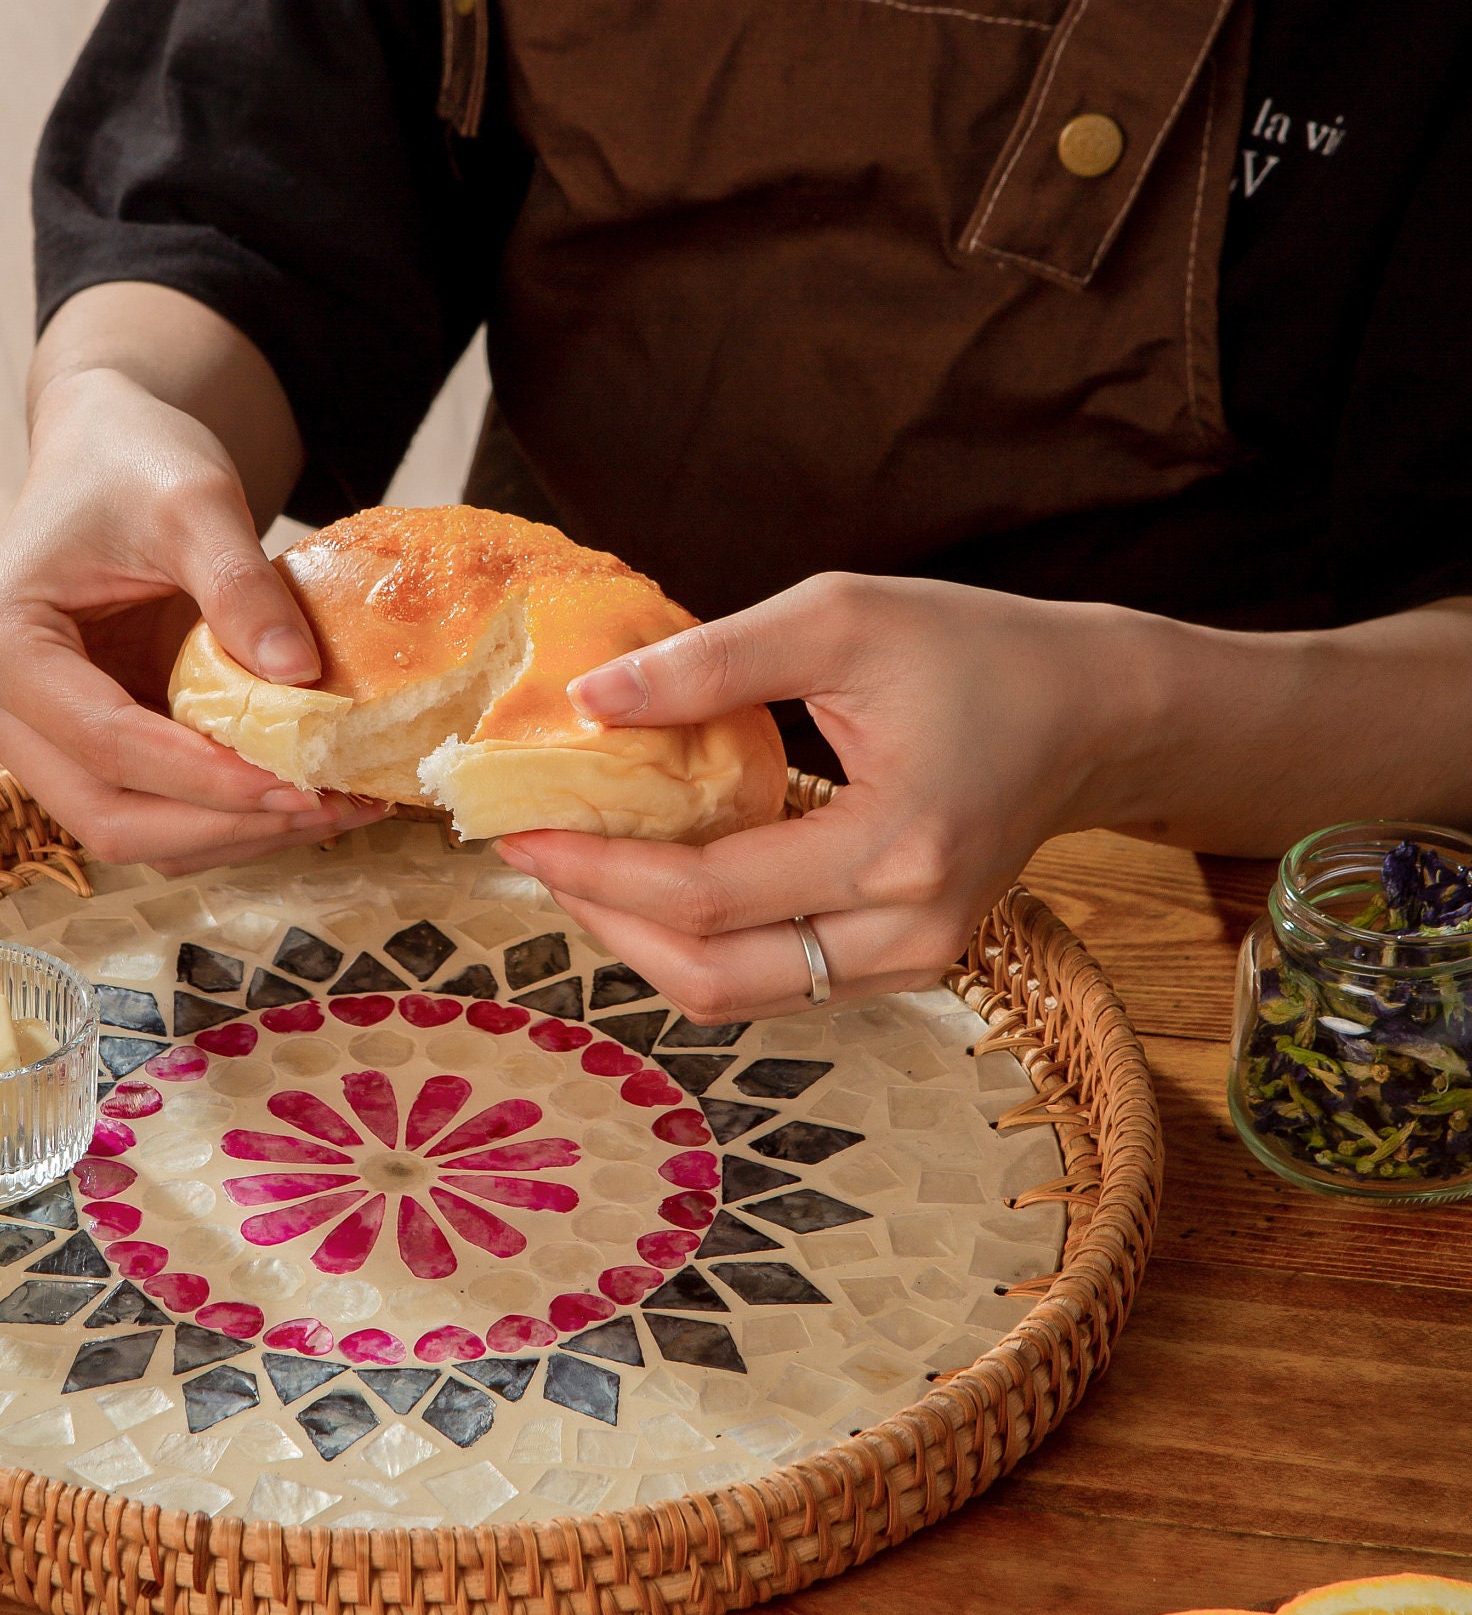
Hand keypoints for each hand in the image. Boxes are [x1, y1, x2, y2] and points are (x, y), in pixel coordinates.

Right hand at [0, 365, 384, 869]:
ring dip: (233, 835)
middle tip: (330, 806)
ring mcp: (33, 737)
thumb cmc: (136, 462)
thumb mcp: (195, 501)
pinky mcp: (79, 751)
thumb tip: (298, 679)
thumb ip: (240, 585)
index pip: (105, 742)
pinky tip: (304, 795)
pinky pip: (153, 811)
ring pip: (131, 832)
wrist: (111, 453)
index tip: (302, 782)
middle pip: (108, 814)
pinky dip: (226, 816)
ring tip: (336, 805)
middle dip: (224, 824)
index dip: (206, 778)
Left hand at [495, 573, 1129, 1015]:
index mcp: (896, 849)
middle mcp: (909, 931)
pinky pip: (779, 981)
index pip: (706, 896)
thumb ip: (712, 663)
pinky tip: (659, 879)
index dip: (597, 871)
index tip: (521, 830)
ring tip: (586, 866)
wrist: (1093, 709)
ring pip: (740, 995)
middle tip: (537, 854)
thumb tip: (589, 699)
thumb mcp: (841, 618)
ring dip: (646, 943)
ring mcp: (914, 960)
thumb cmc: (977, 650)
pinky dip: (703, 942)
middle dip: (605, 923)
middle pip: (712, 977)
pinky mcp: (907, 961)